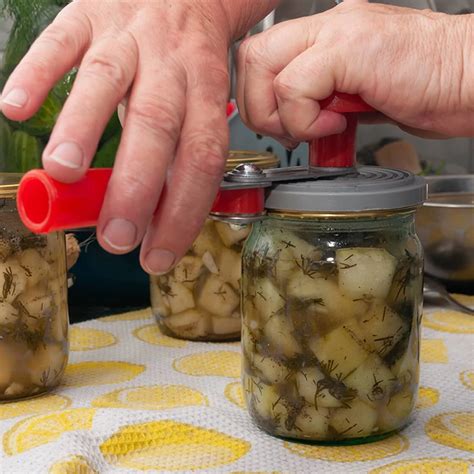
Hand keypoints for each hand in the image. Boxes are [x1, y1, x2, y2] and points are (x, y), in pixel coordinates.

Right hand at [0, 0, 275, 273]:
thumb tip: (159, 220)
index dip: (182, 213)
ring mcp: (128, 39)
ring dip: (83, 127)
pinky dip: (37, 73)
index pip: (201, 160)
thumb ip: (180, 156)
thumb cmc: (189, 60)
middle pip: (158, 126)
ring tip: (62, 174)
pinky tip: (17, 108)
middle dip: (136, 188)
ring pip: (107, 80)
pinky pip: (61, 40)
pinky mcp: (89, 15)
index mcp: (204, 94)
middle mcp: (169, 67)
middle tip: (116, 236)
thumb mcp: (200, 104)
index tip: (158, 255)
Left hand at [237, 1, 473, 144]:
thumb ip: (324, 101)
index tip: (281, 123)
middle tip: (292, 129)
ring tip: (320, 125)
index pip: (259, 56)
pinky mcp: (350, 48)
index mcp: (324, 36)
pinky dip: (307, 118)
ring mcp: (337, 31)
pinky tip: (338, 123)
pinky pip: (295, 86)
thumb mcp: (359, 97)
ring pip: (262, 65)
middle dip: (260, 107)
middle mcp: (326, 26)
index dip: (257, 96)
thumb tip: (298, 120)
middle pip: (250, 57)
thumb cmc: (427, 86)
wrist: (471, 78)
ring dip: (282, 113)